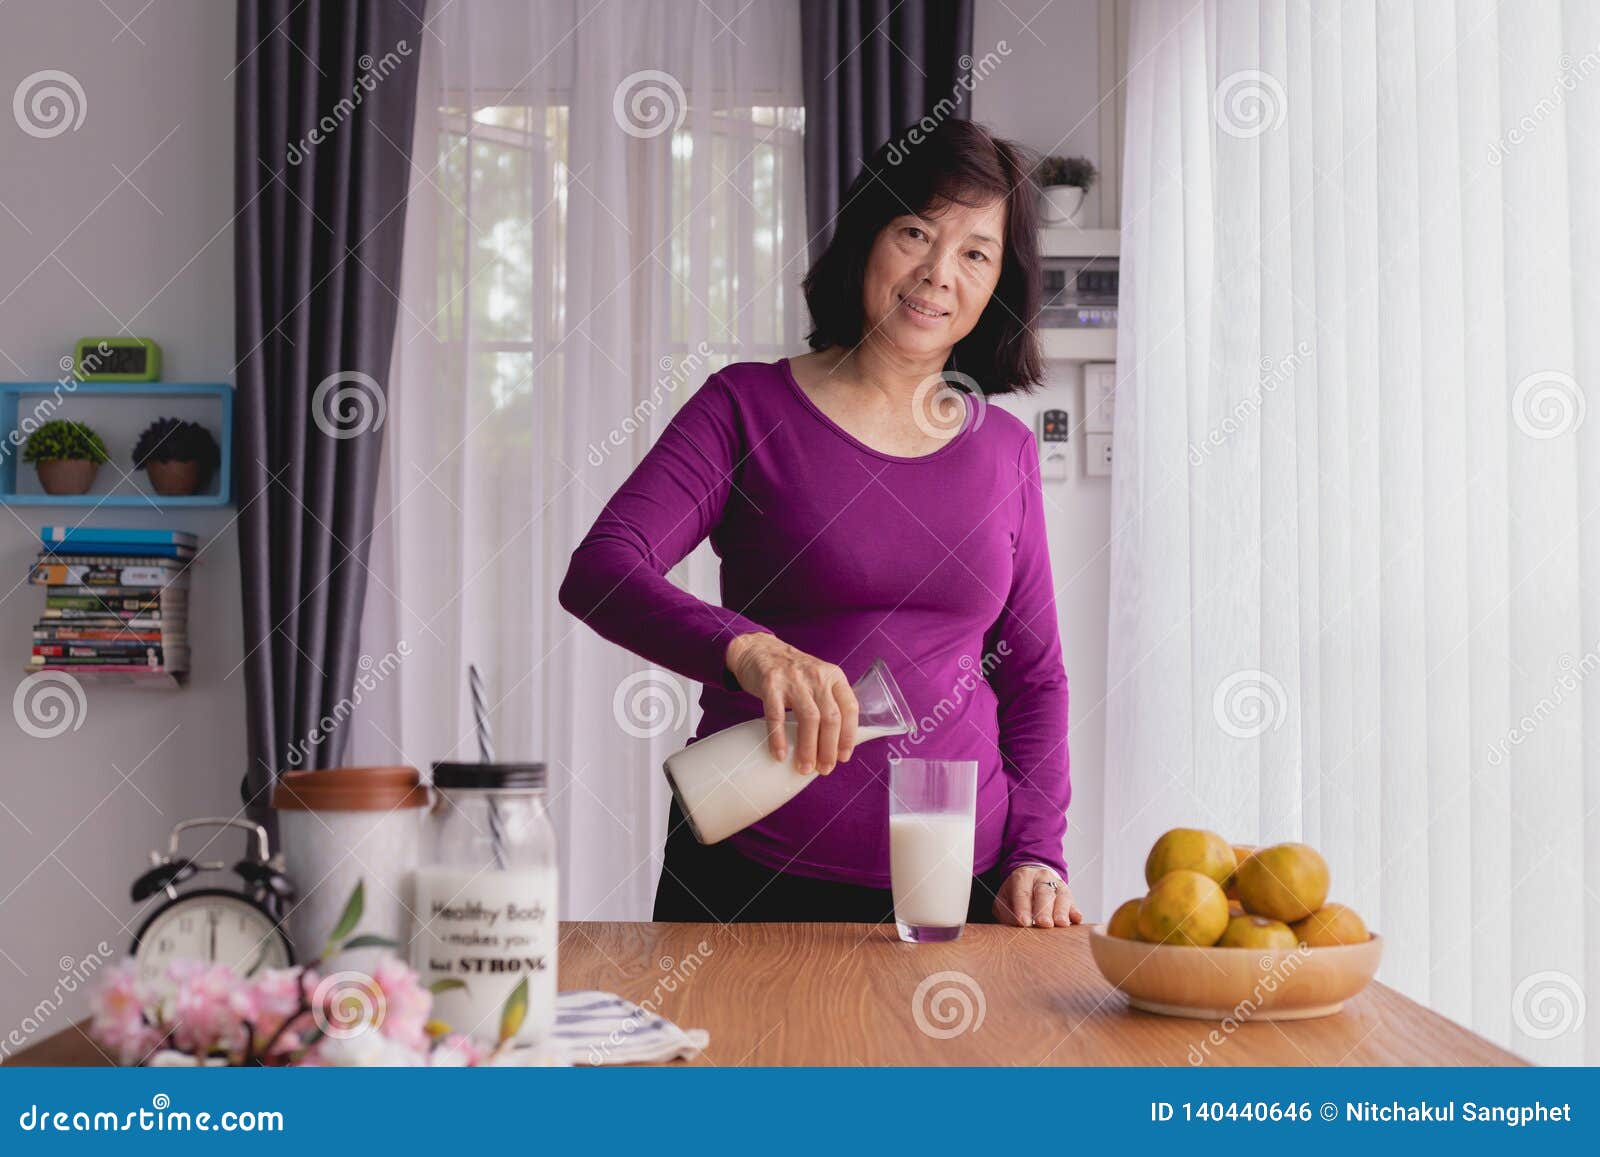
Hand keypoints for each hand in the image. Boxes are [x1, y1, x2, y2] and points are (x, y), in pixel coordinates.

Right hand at [725, 633, 858, 773]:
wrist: (759, 649)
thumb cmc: (792, 671)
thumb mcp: (818, 678)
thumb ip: (829, 701)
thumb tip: (835, 743)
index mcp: (834, 676)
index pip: (850, 708)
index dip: (849, 735)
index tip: (844, 756)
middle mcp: (817, 676)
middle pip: (830, 717)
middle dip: (829, 748)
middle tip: (824, 768)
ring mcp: (793, 679)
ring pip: (809, 718)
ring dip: (808, 747)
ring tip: (804, 767)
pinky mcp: (770, 684)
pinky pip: (776, 715)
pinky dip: (778, 738)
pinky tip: (780, 754)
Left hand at [992, 865, 1082, 927]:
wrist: (1033, 876)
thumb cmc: (1017, 892)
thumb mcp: (1005, 898)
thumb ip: (1007, 912)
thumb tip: (1016, 926)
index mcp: (1023, 877)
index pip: (1023, 892)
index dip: (1023, 908)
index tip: (1024, 923)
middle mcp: (1042, 878)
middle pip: (1044, 893)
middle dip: (1044, 909)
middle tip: (1044, 923)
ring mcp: (1057, 885)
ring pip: (1061, 896)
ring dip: (1062, 911)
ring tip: (1061, 924)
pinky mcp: (1069, 894)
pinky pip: (1074, 902)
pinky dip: (1075, 911)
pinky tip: (1076, 920)